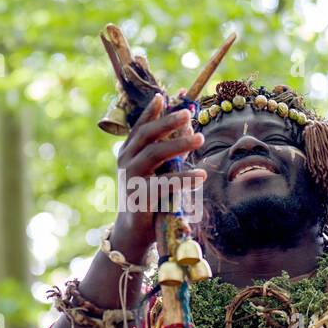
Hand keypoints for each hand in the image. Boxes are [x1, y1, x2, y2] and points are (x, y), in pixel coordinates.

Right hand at [110, 92, 206, 257]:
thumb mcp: (156, 171)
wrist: (134, 231)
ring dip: (178, 145)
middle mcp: (126, 162)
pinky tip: (201, 174)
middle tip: (188, 114)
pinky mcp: (140, 198)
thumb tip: (186, 124)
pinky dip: (184, 179)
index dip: (151, 111)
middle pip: (147, 135)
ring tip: (200, 138)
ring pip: (154, 154)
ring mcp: (131, 179)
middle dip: (168, 122)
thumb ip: (166, 150)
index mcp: (129, 152)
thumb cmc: (149, 197)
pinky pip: (164, 184)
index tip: (163, 96)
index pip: (140, 127)